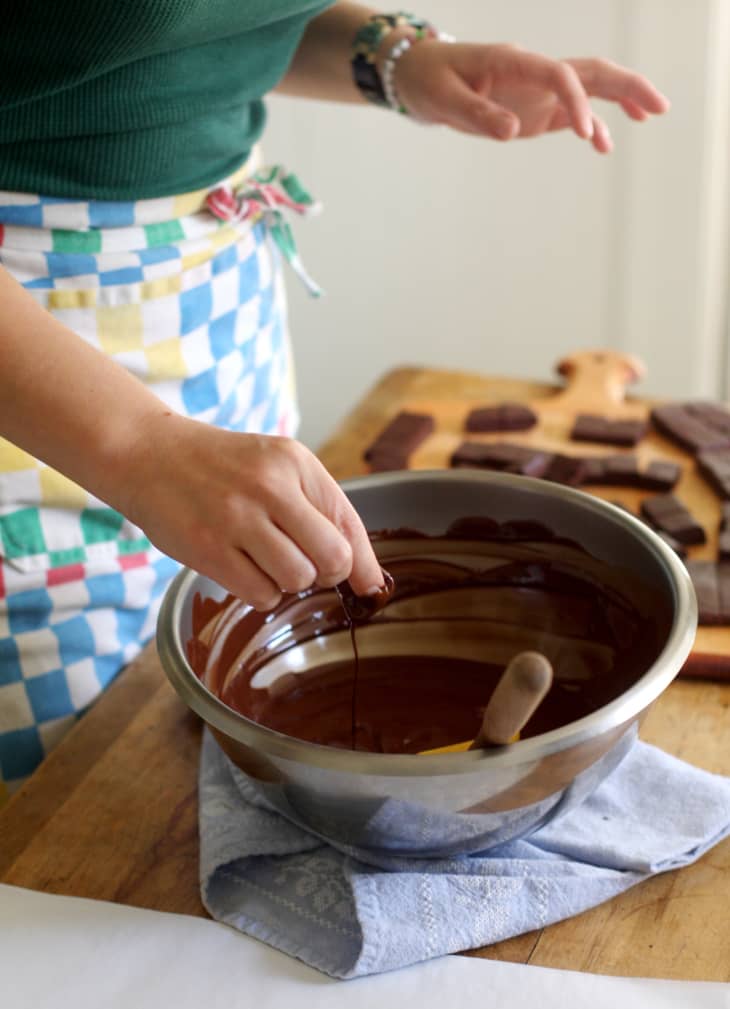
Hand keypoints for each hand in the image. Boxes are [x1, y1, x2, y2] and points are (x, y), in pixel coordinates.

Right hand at [121, 415, 383, 610]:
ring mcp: (237, 518)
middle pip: (333, 558)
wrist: (149, 454)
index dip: (366, 565)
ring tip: (266, 560)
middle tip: (306, 566)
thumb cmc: (221, 467)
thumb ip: (319, 510)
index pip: (349, 523)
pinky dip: (260, 592)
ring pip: (298, 579)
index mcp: (294, 462)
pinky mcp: (208, 549)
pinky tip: (244, 569)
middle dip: (327, 574)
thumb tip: (367, 578)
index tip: (371, 587)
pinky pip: (261, 594)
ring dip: (289, 582)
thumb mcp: (275, 466)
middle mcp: (270, 486)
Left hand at [394, 41, 669, 151]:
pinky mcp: (534, 110)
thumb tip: (512, 131)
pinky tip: (606, 144)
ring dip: (621, 98)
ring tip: (652, 115)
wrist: (418, 78)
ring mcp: (537, 91)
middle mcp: (533, 73)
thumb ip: (480, 115)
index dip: (577, 100)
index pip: (559, 74)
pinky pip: (571, 113)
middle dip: (626, 86)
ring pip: (589, 87)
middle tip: (659, 106)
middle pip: (590, 71)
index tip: (585, 134)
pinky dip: (593, 124)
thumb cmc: (430, 81)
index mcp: (514, 63)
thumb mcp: (446, 100)